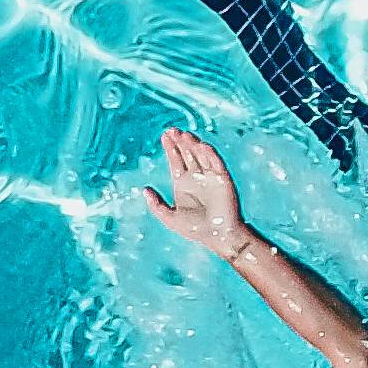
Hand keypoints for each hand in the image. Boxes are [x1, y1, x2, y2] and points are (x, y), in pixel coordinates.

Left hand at [143, 128, 250, 262]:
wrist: (217, 236)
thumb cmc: (195, 230)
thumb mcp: (170, 218)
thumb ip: (156, 205)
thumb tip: (145, 190)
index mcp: (183, 183)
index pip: (176, 160)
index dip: (170, 148)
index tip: (164, 136)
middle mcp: (196, 177)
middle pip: (187, 154)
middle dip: (180, 142)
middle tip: (172, 130)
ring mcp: (210, 177)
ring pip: (201, 155)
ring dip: (193, 145)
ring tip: (184, 135)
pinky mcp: (223, 179)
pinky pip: (216, 163)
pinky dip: (209, 154)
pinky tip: (201, 146)